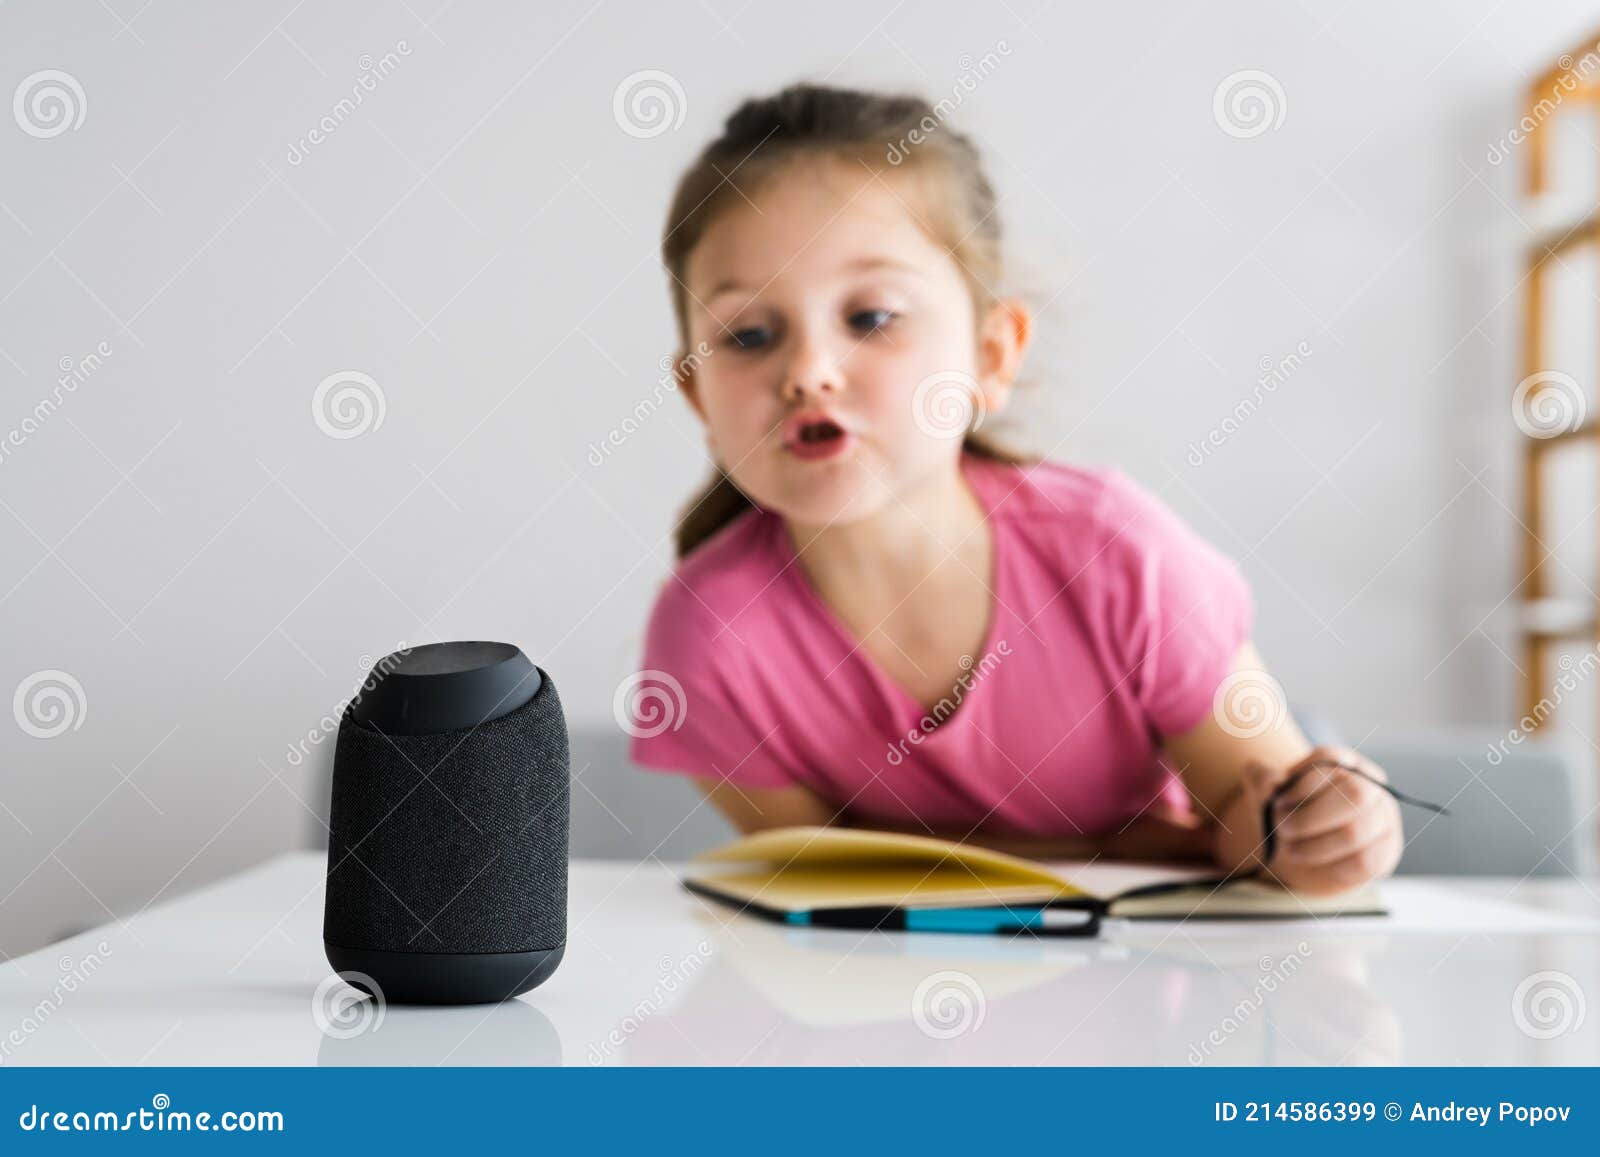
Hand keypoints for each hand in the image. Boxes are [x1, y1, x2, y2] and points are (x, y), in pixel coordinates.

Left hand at [1242, 745, 1402, 895]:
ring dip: (1315, 845)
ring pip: (1356, 832)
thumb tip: (1270, 779)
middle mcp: (1371, 785)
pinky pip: (1365, 862)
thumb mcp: (1269, 795)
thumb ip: (1263, 781)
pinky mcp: (1387, 850)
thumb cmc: (1289, 814)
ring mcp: (1384, 818)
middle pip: (1353, 794)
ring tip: (1290, 849)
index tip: (1277, 801)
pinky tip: (1314, 862)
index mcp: (1344, 761)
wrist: (1306, 851)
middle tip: (1282, 828)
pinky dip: (1332, 866)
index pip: (1330, 759)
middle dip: (1310, 816)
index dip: (1299, 783)